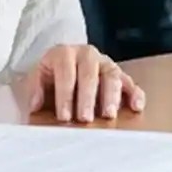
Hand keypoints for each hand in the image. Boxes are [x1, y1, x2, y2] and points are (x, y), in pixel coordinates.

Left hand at [24, 45, 144, 122]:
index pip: (66, 74)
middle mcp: (87, 54)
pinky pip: (130, 81)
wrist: (65, 60)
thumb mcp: (39, 75)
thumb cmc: (53, 72)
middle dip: (87, 98)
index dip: (65, 96)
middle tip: (85, 118)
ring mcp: (105, 62)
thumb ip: (35, 88)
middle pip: (89, 75)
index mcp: (64, 53)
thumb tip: (35, 104)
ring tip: (109, 115)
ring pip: (112, 75)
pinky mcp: (119, 73)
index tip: (64, 116)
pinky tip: (136, 107)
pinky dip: (135, 93)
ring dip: (111, 96)